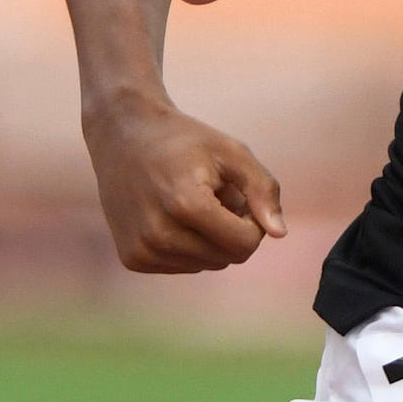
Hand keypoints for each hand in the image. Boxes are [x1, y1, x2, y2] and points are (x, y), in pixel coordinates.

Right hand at [84, 92, 286, 273]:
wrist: (121, 135)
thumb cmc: (183, 141)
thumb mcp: (231, 152)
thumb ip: (263, 190)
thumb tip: (281, 234)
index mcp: (185, 205)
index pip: (245, 244)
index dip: (253, 221)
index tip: (238, 196)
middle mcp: (159, 234)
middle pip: (227, 257)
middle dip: (232, 230)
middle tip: (214, 196)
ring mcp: (142, 250)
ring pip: (206, 264)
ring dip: (209, 239)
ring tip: (190, 203)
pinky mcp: (132, 258)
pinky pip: (183, 266)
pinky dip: (187, 246)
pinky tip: (171, 216)